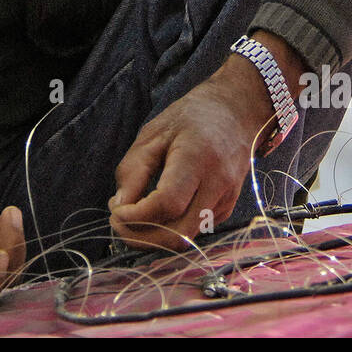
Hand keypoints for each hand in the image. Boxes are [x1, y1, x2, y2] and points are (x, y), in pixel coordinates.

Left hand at [108, 35, 302, 250]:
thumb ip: (133, 170)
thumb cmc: (191, 118)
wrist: (236, 113)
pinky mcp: (227, 209)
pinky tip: (155, 213)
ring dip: (153, 238)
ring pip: (186, 238)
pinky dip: (169, 230)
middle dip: (142, 238)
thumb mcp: (153, 133)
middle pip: (178, 233)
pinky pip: (194, 230)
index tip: (115, 212)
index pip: (168, 203)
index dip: (137, 216)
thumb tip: (119, 208)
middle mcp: (217, 184)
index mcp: (197, 158)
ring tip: (131, 219)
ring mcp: (226, 200)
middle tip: (117, 223)